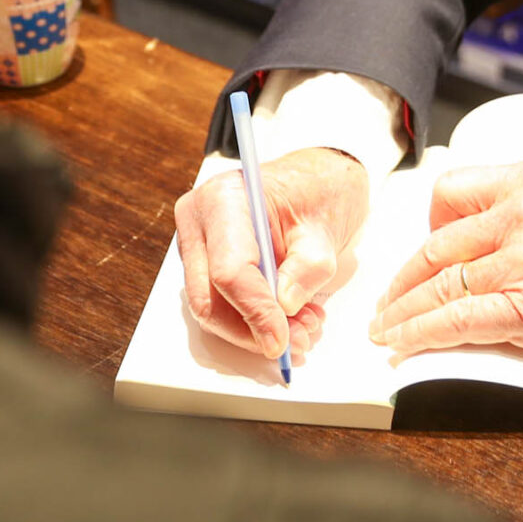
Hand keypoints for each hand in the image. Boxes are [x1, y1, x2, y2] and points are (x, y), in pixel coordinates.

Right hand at [172, 146, 368, 362]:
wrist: (312, 180)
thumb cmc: (317, 191)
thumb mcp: (325, 226)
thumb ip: (308, 266)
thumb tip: (285, 304)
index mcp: (224, 200)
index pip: (229, 270)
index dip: (255, 311)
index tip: (282, 338)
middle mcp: (199, 221)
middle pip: (209, 298)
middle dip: (252, 329)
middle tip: (296, 341)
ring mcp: (196, 243)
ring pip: (211, 308)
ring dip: (254, 329)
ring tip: (302, 327)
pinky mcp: (205, 263)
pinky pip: (220, 303)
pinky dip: (252, 320)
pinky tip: (289, 318)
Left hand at [370, 161, 522, 364]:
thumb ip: (520, 213)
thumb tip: (474, 247)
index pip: (452, 192)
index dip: (429, 224)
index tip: (424, 246)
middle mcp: (519, 214)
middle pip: (437, 245)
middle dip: (403, 278)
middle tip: (389, 297)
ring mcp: (520, 261)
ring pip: (438, 284)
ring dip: (403, 311)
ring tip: (386, 327)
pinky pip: (456, 320)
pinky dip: (422, 335)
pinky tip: (405, 344)